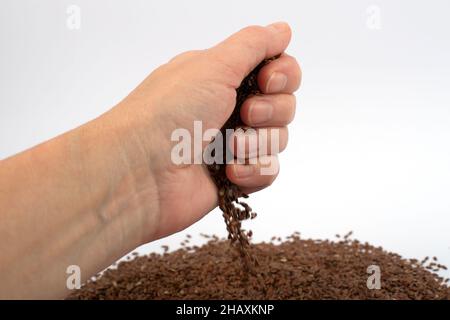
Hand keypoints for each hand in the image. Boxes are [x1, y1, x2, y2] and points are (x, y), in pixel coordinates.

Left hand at [109, 22, 300, 242]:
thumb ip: (254, 44)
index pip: (278, 70)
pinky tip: (228, 171)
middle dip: (271, 110)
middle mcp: (230, 108)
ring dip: (257, 142)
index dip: (283, 75)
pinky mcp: (234, 176)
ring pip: (278, 139)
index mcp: (223, 78)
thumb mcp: (213, 65)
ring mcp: (232, 143)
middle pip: (284, 105)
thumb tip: (282, 29)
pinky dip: (253, 171)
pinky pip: (268, 171)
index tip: (267, 80)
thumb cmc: (167, 112)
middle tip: (244, 114)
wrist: (140, 171)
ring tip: (228, 146)